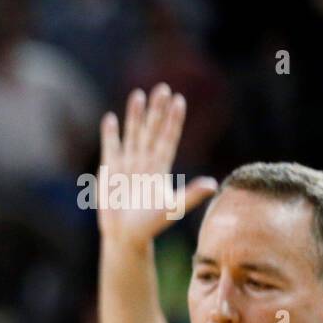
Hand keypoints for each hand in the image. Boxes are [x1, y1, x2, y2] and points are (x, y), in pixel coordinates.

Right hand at [96, 83, 216, 246]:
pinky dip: (110, 134)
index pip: (169, 138)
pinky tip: (111, 118)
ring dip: (135, 116)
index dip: (173, 121)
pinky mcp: (110, 170)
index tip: (179, 101)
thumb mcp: (173, 208)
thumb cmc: (150, 224)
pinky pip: (111, 148)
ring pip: (132, 135)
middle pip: (152, 130)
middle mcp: (145, 161)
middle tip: (162, 88)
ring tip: (138, 94)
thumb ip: (191, 195)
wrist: (125, 235)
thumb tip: (212, 183)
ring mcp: (127, 164)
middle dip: (156, 110)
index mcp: (161, 167)